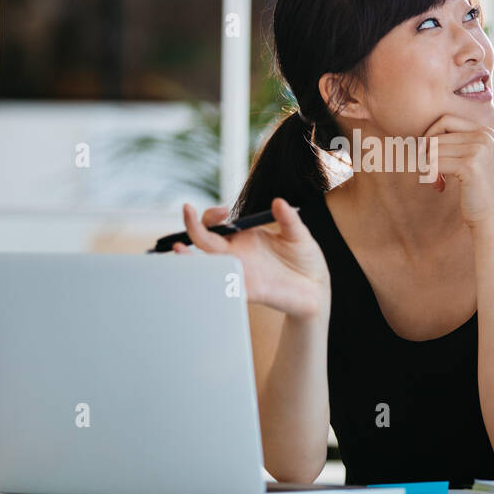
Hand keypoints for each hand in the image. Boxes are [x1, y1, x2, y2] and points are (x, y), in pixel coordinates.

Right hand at [171, 197, 330, 319]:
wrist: (316, 287)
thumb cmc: (304, 259)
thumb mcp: (298, 234)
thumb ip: (288, 219)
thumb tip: (279, 202)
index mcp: (244, 238)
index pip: (215, 224)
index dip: (211, 215)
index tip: (223, 210)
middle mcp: (236, 255)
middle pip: (203, 241)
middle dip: (192, 226)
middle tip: (188, 211)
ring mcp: (240, 273)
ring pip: (206, 266)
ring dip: (189, 259)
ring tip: (177, 249)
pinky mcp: (248, 292)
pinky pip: (225, 288)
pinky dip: (213, 282)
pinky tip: (206, 275)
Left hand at [421, 110, 493, 228]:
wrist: (493, 219)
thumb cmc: (486, 190)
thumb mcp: (492, 159)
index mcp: (486, 130)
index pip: (445, 120)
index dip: (433, 139)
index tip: (434, 159)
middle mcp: (483, 136)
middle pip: (437, 134)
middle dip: (427, 152)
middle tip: (430, 171)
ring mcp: (478, 149)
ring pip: (433, 148)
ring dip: (427, 166)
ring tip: (436, 181)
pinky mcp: (469, 166)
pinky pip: (434, 162)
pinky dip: (430, 175)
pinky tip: (439, 186)